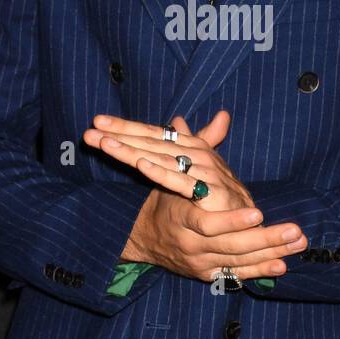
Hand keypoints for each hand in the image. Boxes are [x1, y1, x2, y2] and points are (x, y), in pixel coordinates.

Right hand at [82, 110, 308, 281]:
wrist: (143, 236)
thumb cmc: (166, 198)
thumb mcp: (177, 170)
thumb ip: (203, 143)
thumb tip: (223, 115)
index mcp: (182, 217)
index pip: (208, 223)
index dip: (233, 220)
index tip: (258, 213)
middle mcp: (191, 243)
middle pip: (231, 245)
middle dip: (265, 239)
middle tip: (295, 231)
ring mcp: (200, 261)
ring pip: (238, 261)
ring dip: (270, 253)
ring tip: (298, 243)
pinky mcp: (207, 274)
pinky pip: (236, 275)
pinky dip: (259, 271)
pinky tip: (282, 265)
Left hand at [84, 110, 250, 212]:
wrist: (249, 219)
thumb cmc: (223, 192)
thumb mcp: (201, 166)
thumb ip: (189, 141)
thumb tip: (177, 119)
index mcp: (191, 146)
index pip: (153, 133)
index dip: (125, 126)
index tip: (97, 122)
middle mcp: (197, 153)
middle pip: (151, 142)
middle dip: (119, 136)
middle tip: (90, 131)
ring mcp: (205, 171)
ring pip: (160, 158)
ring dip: (131, 150)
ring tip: (104, 143)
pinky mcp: (211, 193)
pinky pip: (181, 182)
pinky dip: (161, 172)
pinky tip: (140, 165)